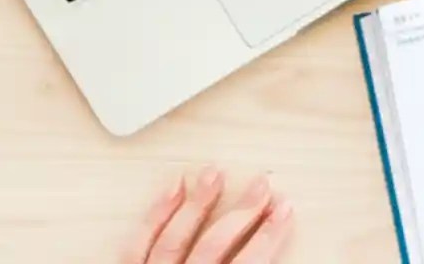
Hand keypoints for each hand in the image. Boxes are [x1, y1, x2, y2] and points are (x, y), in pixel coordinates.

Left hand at [122, 167, 294, 263]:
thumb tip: (272, 252)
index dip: (269, 237)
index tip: (285, 210)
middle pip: (213, 245)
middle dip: (241, 213)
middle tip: (262, 186)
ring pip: (175, 238)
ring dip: (199, 203)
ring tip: (215, 172)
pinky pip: (138, 243)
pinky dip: (156, 214)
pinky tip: (173, 188)